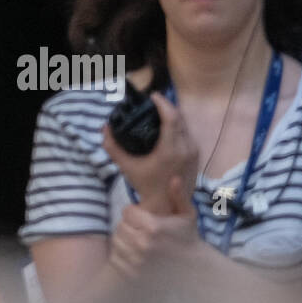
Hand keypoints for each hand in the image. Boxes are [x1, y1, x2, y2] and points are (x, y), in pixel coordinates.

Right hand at [101, 91, 197, 215]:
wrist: (166, 206)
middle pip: (180, 117)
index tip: (153, 96)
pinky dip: (178, 126)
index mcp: (170, 150)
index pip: (171, 118)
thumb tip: (104, 129)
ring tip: (159, 112)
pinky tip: (168, 127)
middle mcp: (185, 148)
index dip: (163, 103)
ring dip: (174, 116)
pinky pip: (188, 134)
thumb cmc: (146, 186)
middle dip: (167, 106)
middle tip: (153, 102)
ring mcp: (193, 152)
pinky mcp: (196, 155)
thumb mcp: (127, 167)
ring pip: (186, 125)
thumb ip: (113, 147)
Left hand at [107, 174, 198, 278]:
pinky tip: (135, 253)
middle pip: (121, 226)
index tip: (144, 217)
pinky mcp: (132, 273)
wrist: (192, 268)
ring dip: (124, 239)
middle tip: (141, 229)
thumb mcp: (188, 214)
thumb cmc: (188, 238)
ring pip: (117, 241)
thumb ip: (179, 196)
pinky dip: (122, 255)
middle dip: (129, 225)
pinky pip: (116, 258)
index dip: (135, 212)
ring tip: (138, 240)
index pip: (127, 212)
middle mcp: (143, 244)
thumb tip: (174, 178)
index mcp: (153, 227)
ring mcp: (136, 261)